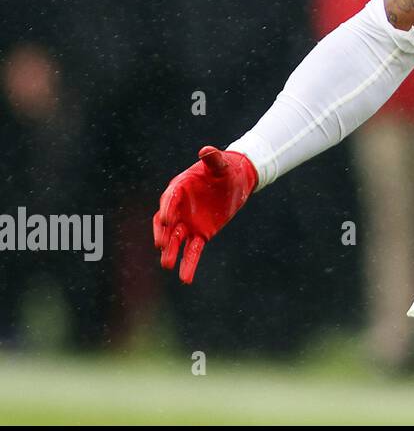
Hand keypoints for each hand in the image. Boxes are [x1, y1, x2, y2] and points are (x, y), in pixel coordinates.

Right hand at [153, 146, 257, 283]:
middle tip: (161, 245)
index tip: (165, 221)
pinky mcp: (200, 234)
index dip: (167, 210)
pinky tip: (186, 280)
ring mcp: (188, 223)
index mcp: (179, 188)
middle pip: (167, 224)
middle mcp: (179, 208)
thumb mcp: (221, 163)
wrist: (236, 181)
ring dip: (172, 252)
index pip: (169, 200)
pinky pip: (193, 251)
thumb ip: (213, 158)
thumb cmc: (225, 169)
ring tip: (167, 265)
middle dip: (163, 235)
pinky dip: (189, 264)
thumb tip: (206, 150)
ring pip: (177, 240)